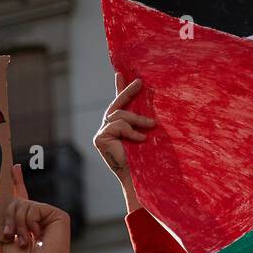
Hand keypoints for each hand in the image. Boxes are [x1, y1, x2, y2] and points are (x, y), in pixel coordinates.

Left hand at [0, 164, 81, 252]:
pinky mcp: (57, 215)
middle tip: (9, 235)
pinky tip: (37, 235)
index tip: (12, 167)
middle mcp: (38, 216)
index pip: (21, 197)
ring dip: (18, 224)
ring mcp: (48, 215)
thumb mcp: (1, 243)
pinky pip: (34, 207)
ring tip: (24, 241)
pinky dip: (30, 222)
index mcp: (26, 223)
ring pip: (23, 204)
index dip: (16, 182)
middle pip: (16, 201)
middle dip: (8, 218)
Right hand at [93, 72, 154, 209]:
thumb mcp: (146, 133)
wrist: (141, 178)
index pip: (118, 106)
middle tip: (140, 82)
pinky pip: (118, 125)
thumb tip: (152, 103)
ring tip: (151, 126)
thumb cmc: (147, 159)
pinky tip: (140, 139)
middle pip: (116, 106)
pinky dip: (131, 131)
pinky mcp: (100, 139)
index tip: (120, 74)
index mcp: (117, 129)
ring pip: (119, 115)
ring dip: (137, 120)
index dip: (120, 90)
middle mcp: (106, 130)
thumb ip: (143, 119)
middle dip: (128, 92)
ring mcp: (101, 134)